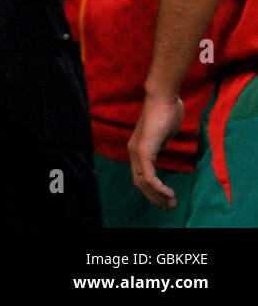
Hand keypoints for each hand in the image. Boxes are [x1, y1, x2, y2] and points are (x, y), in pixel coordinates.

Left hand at [128, 91, 184, 209]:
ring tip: (171, 203)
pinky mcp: (143, 150)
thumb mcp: (164, 133)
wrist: (163, 98)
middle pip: (139, 183)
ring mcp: (136, 151)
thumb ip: (160, 144)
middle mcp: (133, 151)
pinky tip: (168, 193)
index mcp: (137, 148)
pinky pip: (148, 176)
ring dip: (158, 196)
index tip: (165, 200)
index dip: (151, 190)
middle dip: (154, 197)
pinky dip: (158, 187)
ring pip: (142, 182)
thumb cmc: (166, 112)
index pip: (140, 176)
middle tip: (169, 207)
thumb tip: (162, 149)